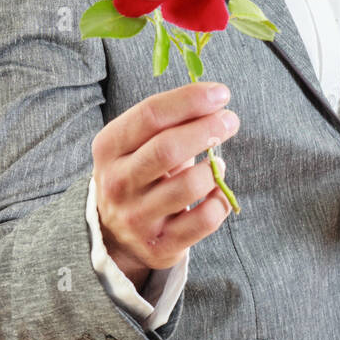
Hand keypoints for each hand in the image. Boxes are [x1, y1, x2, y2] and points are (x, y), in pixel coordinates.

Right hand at [93, 81, 239, 287]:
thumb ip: (167, 124)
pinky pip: (204, 220)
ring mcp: (137, 217)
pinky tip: (217, 192)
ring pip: (189, 186)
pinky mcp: (160, 246)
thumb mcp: (135, 145)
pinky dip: (220, 201)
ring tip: (217, 162)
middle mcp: (118, 183)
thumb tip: (214, 102)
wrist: (112, 235)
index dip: (190, 100)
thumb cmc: (136, 174)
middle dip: (207, 129)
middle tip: (230, 120)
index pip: (150, 115)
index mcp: (109, 147)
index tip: (221, 93)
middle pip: (168, 148)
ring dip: (213, 169)